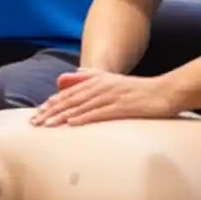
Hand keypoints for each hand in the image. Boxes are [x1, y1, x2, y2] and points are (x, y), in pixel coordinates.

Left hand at [30, 69, 179, 126]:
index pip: (67, 93)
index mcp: (96, 80)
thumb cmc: (138, 90)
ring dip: (62, 116)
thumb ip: (92, 76)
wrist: (165, 91)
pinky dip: (84, 117)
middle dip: (50, 111)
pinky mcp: (122, 106)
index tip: (37, 113)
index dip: (50, 103)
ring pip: (80, 106)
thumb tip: (74, 74)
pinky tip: (72, 123)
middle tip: (35, 123)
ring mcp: (111, 96)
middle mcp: (100, 86)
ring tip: (47, 125)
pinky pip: (99, 112)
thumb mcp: (112, 79)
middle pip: (69, 100)